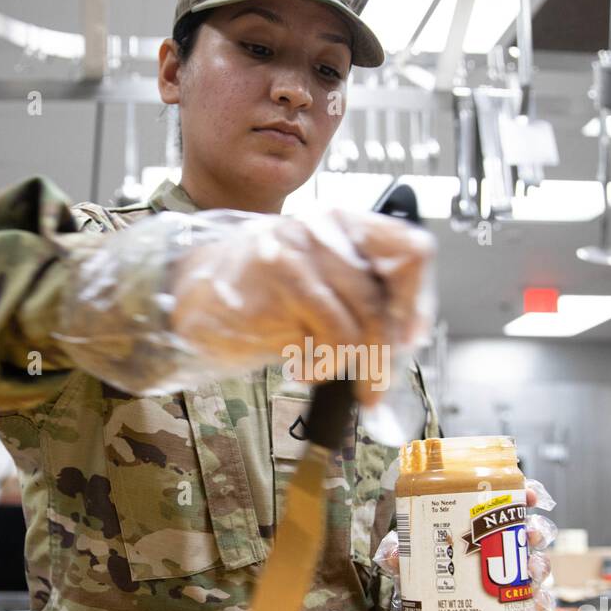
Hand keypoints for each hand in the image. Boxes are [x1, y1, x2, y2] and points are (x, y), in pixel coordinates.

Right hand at [169, 207, 434, 405]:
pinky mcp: (280, 279)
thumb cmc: (261, 294)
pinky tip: (301, 366)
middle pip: (384, 301)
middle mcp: (325, 228)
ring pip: (361, 324)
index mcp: (343, 222)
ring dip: (349, 367)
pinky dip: (322, 366)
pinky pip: (330, 338)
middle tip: (372, 387)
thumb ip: (360, 294)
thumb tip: (409, 334)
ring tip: (322, 372)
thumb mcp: (318, 282)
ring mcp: (301, 250)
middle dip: (382, 356)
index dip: (418, 300)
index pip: (410, 249)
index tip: (409, 338)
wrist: (191, 294)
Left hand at [374, 478, 559, 610]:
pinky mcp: (512, 602)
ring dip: (539, 564)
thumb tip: (392, 554)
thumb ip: (400, 552)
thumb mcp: (409, 556)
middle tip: (529, 534)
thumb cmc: (423, 571)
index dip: (523, 497)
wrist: (426, 609)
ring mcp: (510, 575)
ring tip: (530, 570)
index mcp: (482, 529)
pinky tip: (538, 605)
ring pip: (537, 564)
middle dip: (536, 530)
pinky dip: (542, 602)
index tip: (528, 495)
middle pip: (530, 533)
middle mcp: (501, 548)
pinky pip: (535, 601)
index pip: (509, 506)